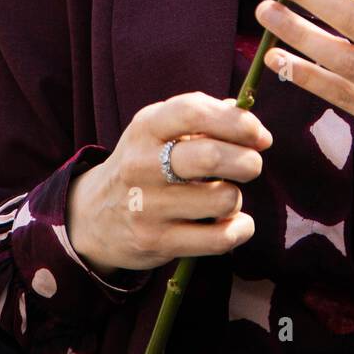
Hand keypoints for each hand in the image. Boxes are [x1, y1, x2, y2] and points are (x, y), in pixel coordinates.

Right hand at [66, 93, 272, 276]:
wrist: (94, 216)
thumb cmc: (145, 163)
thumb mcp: (160, 131)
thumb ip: (203, 119)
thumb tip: (249, 119)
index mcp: (146, 127)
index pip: (193, 111)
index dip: (236, 121)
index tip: (259, 135)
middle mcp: (142, 164)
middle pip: (210, 157)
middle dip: (247, 161)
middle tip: (252, 165)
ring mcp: (147, 206)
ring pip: (221, 199)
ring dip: (237, 198)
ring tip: (226, 196)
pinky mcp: (157, 242)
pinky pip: (218, 238)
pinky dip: (240, 229)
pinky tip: (235, 223)